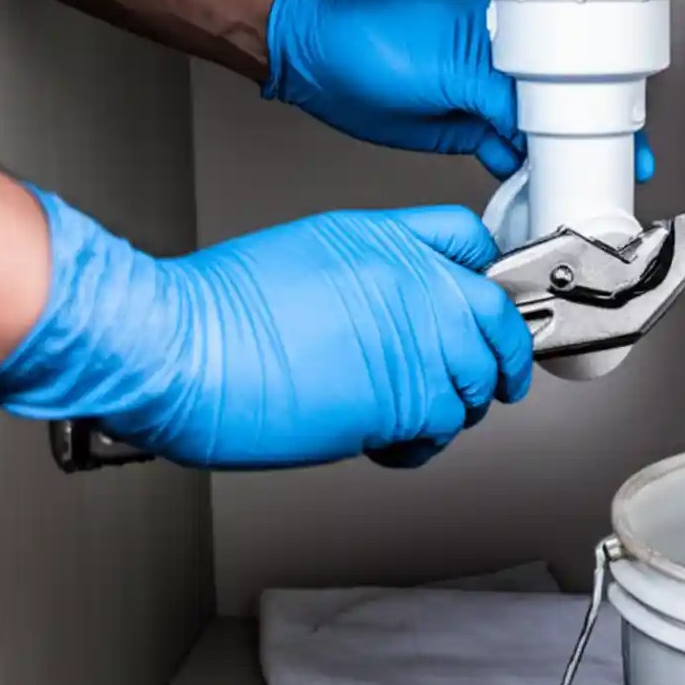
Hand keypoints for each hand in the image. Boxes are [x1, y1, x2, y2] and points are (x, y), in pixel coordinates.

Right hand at [0, 188, 533, 469]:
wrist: (180, 351)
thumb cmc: (214, 313)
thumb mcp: (301, 255)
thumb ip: (364, 272)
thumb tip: (388, 304)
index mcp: (383, 239)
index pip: (469, 242)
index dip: (484, 277)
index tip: (486, 305)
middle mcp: (411, 282)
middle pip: (496, 316)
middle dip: (504, 355)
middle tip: (498, 379)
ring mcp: (414, 338)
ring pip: (475, 381)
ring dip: (455, 407)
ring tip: (417, 419)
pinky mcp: (405, 398)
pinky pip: (442, 427)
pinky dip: (421, 444)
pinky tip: (389, 443)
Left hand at [261, 0, 655, 180]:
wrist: (322, 67)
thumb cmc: (377, 40)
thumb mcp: (458, 72)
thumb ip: (508, 106)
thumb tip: (546, 138)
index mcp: (514, 26)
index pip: (578, 66)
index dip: (607, 105)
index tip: (629, 140)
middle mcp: (508, 59)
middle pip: (566, 104)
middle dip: (589, 140)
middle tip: (616, 171)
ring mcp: (489, 95)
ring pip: (539, 134)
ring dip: (554, 162)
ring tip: (576, 186)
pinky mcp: (470, 124)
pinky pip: (509, 152)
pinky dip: (521, 172)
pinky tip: (532, 187)